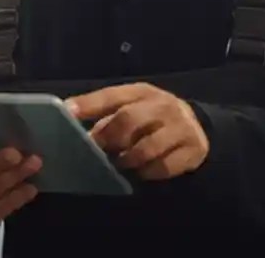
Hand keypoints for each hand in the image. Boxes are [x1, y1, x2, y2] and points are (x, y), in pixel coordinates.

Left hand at [66, 83, 209, 180]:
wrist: (196, 127)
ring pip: (146, 147)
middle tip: (99, 151)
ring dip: (128, 159)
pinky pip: (164, 167)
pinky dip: (148, 172)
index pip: (111, 95)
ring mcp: (181, 126)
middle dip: (109, 138)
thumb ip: (106, 117)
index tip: (67, 112)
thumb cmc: (152, 118)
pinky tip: (143, 171)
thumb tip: (76, 130)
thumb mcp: (132, 108)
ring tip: (121, 164)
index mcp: (142, 92)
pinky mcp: (193, 149)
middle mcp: (162, 105)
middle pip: (129, 119)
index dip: (88, 104)